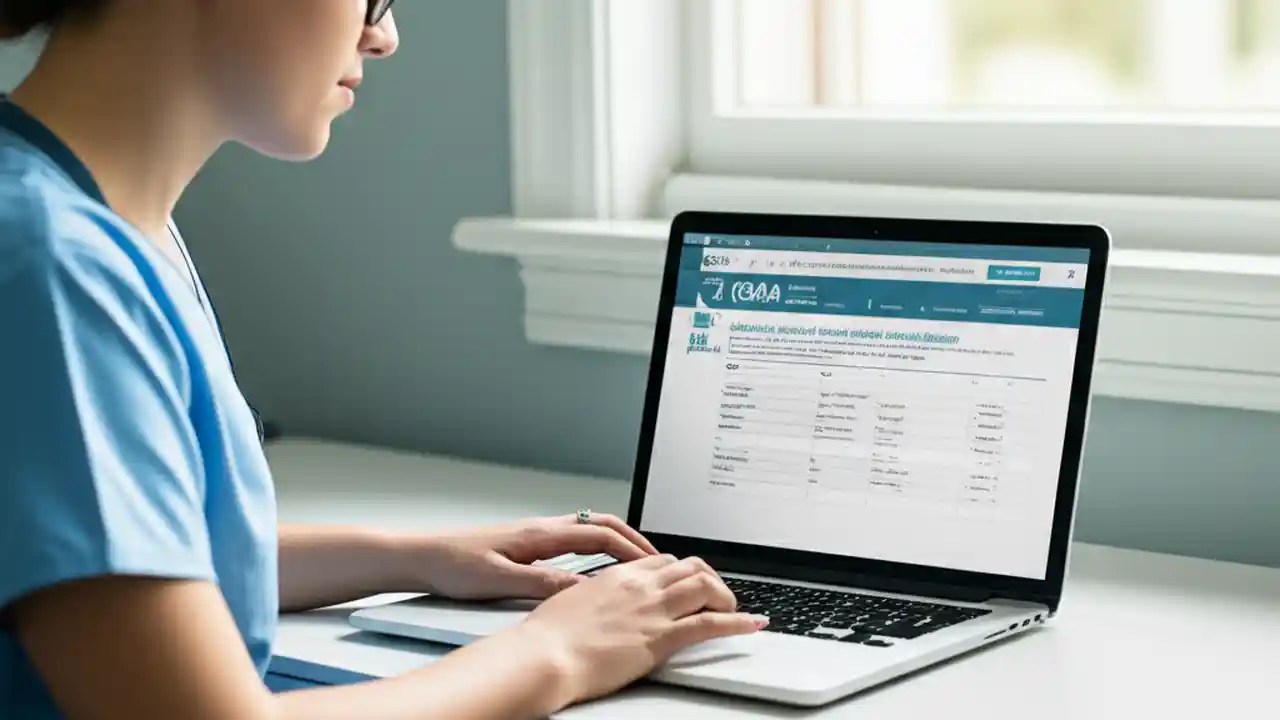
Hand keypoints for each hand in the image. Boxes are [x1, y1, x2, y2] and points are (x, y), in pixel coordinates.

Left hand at [395, 514, 659, 600]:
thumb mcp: (500, 580)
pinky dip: (595, 549)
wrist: (421, 556)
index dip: (630, 550)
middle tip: (656, 561)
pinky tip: (594, 570)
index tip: (652, 565)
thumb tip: (581, 588)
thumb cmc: (452, 565)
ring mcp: (534, 534)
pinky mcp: (525, 543)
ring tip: (634, 565)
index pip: (598, 535)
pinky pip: (572, 540)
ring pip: (587, 529)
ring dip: (615, 543)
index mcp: (539, 534)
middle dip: (632, 540)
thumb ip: (542, 584)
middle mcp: (540, 528)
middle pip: (600, 524)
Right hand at [512, 554, 768, 710]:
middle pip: (690, 567)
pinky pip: (710, 623)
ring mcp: (653, 609)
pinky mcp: (661, 637)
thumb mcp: (570, 603)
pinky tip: (752, 625)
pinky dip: (738, 623)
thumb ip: (592, 598)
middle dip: (709, 579)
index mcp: (618, 575)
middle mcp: (640, 585)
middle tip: (715, 595)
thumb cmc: (547, 636)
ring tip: (735, 609)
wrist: (544, 655)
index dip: (681, 571)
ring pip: (705, 586)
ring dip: (726, 596)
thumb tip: (594, 603)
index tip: (687, 582)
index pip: (662, 560)